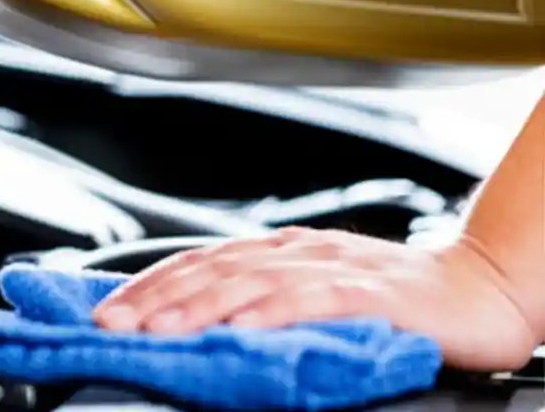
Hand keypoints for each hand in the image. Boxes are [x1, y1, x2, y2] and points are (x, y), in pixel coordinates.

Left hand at [92, 227, 539, 371]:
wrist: (478, 288)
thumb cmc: (391, 297)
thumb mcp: (310, 292)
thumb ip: (258, 300)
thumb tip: (191, 324)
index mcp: (275, 251)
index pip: (195, 264)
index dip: (145, 286)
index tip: (101, 313)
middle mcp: (294, 252)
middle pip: (209, 271)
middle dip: (152, 300)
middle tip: (109, 326)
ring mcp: (330, 267)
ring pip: (248, 282)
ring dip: (195, 306)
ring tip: (155, 330)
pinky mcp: (369, 291)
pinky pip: (311, 299)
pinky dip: (270, 312)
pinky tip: (240, 327)